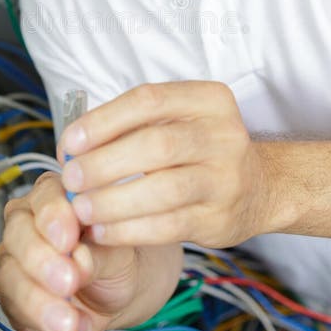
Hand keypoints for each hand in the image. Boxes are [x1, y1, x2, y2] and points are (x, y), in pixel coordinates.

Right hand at [0, 172, 181, 330]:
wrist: (119, 292)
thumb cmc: (117, 258)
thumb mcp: (120, 250)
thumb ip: (100, 252)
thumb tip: (80, 259)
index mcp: (57, 197)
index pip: (45, 195)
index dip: (53, 217)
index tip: (68, 239)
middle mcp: (29, 223)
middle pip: (19, 233)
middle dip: (42, 260)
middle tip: (67, 281)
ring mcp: (16, 259)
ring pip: (11, 274)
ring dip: (38, 300)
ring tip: (67, 319)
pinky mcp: (14, 295)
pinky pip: (15, 308)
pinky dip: (41, 321)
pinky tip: (66, 327)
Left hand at [59, 81, 283, 248]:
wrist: (260, 188)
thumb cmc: (200, 150)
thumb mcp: (179, 121)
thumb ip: (132, 126)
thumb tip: (73, 147)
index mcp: (208, 99)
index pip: (149, 100)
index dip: (103, 121)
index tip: (70, 142)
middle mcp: (224, 134)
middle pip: (156, 145)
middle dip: (104, 163)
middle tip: (71, 178)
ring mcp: (227, 178)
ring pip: (163, 189)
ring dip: (114, 201)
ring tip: (81, 209)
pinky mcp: (221, 218)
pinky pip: (169, 226)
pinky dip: (130, 230)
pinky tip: (103, 231)